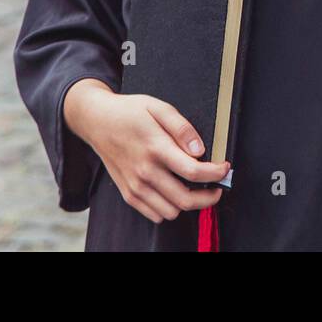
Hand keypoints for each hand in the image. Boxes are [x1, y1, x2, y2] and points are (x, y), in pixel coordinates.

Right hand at [73, 86, 229, 223]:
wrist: (96, 121)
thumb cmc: (129, 112)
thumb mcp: (158, 107)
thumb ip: (182, 128)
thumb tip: (199, 149)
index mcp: (155, 147)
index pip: (193, 171)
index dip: (215, 173)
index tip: (224, 169)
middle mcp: (145, 171)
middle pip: (185, 199)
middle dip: (209, 197)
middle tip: (217, 187)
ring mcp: (135, 186)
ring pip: (171, 211)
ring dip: (188, 204)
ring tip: (195, 189)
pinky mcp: (128, 193)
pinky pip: (154, 214)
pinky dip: (169, 208)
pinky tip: (174, 192)